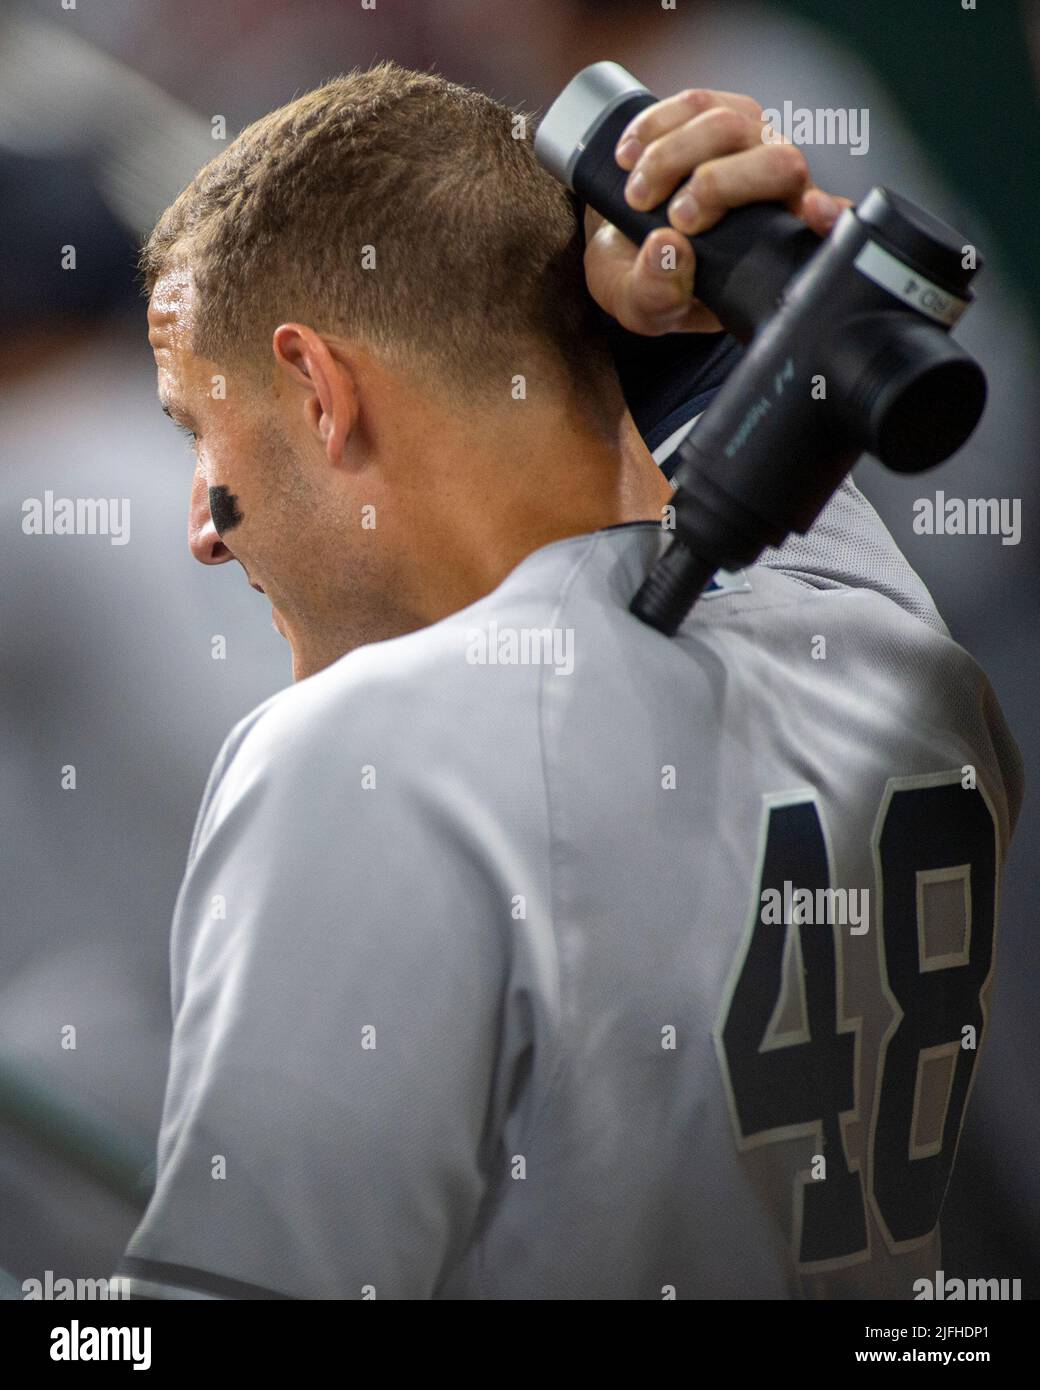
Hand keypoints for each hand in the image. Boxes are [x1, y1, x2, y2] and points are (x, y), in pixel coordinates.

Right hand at [583, 87, 852, 335]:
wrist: (622, 242)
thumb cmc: (650, 278)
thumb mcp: (646, 305)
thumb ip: (656, 293)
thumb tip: (668, 248)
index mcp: (779, 240)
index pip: (829, 221)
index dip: (829, 215)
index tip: (813, 211)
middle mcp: (778, 186)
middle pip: (776, 161)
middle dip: (714, 185)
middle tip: (671, 220)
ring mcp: (752, 141)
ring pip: (728, 123)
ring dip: (671, 157)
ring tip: (635, 196)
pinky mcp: (717, 111)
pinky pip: (694, 102)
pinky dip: (653, 127)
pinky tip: (629, 157)